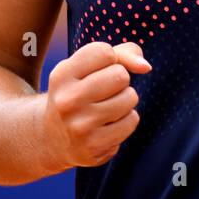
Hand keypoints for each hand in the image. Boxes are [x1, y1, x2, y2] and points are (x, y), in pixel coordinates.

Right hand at [42, 41, 151, 167]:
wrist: (53, 138)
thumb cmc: (81, 91)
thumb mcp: (90, 67)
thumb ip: (122, 54)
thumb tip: (146, 66)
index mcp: (61, 75)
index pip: (104, 52)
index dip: (110, 59)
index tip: (97, 71)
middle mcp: (67, 100)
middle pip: (120, 75)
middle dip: (120, 80)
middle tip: (103, 92)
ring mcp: (79, 125)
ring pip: (130, 97)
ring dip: (125, 100)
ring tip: (106, 108)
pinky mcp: (94, 145)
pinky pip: (131, 121)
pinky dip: (126, 120)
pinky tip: (108, 125)